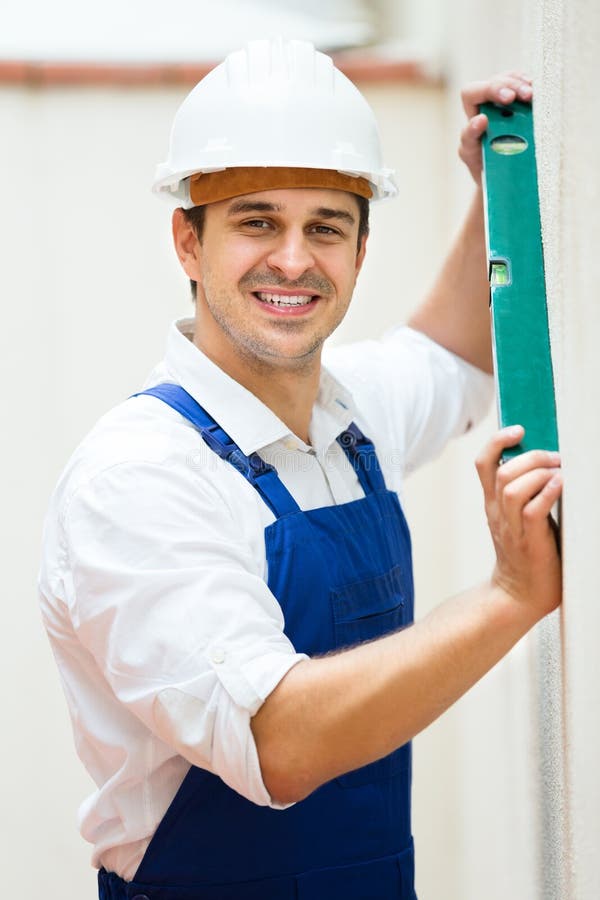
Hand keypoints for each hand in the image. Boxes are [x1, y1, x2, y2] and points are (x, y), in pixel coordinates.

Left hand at [459, 72, 532, 184]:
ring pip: (510, 79)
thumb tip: (481, 119)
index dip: (488, 92)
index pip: (471, 93)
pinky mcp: (521, 102)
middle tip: (527, 96)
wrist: (499, 176)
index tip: (507, 100)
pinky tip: (539, 92)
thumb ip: (470, 138)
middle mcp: (486, 103)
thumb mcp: (471, 155)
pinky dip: (531, 86)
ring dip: (522, 84)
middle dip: (511, 86)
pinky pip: (524, 84)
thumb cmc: (480, 165)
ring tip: (533, 95)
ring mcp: (504, 100)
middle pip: (495, 81)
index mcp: (471, 114)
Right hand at [475, 426, 561, 623]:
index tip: (518, 430)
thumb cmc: (528, 554)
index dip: (497, 441)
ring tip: (561, 473)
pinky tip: (562, 486)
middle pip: (502, 470)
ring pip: (513, 487)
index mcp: (493, 503)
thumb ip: (527, 493)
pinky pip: (533, 511)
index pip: (484, 463)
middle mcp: (498, 512)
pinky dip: (549, 493)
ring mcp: (512, 528)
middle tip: (556, 458)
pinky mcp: (529, 543)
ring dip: (540, 473)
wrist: (519, 597)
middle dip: (531, 455)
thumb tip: (551, 463)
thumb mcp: (519, 518)